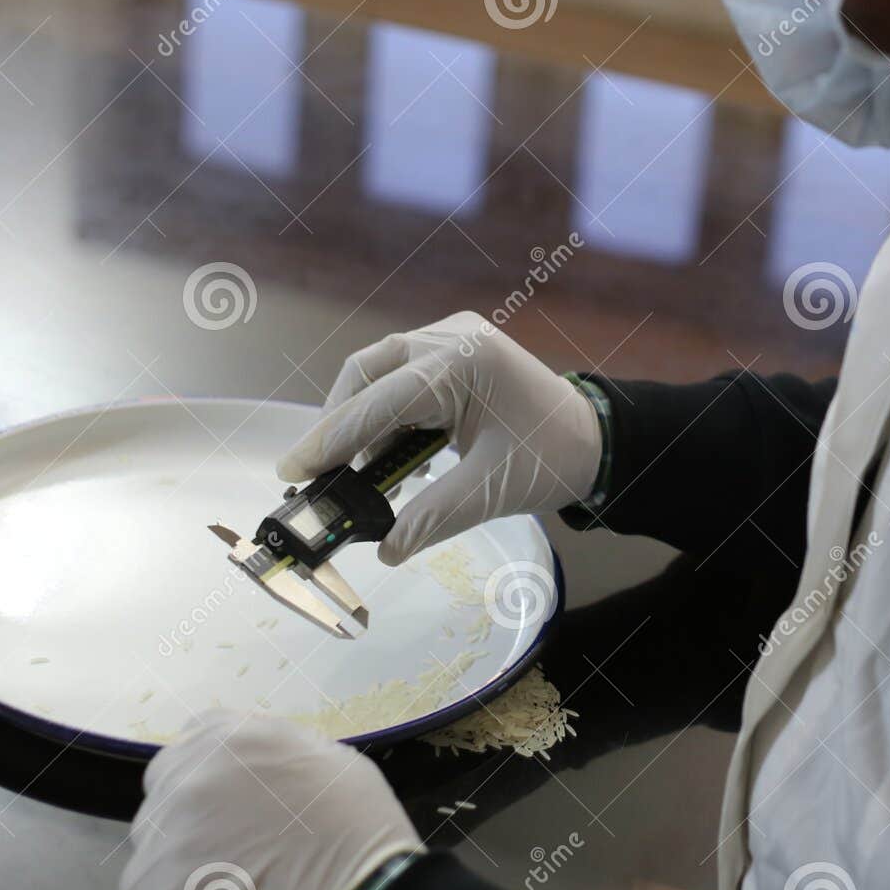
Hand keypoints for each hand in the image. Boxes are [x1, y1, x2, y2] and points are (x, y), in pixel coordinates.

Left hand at [119, 711, 418, 889]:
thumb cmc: (359, 835)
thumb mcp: (331, 763)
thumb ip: (278, 753)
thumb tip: (258, 765)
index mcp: (235, 738)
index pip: (197, 734)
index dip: (214, 766)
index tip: (230, 791)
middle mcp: (190, 776)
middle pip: (166, 784)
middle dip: (190, 808)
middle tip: (231, 842)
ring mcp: (165, 832)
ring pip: (154, 839)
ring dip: (180, 857)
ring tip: (230, 884)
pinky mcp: (149, 889)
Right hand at [277, 312, 602, 565]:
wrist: (596, 440)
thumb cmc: (553, 458)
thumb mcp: (491, 491)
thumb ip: (432, 518)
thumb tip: (383, 550)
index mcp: (463, 363)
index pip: (379, 400)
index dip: (331, 437)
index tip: (293, 469)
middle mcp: (450, 339)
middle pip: (367, 375)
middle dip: (339, 426)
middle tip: (317, 476)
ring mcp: (452, 341)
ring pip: (380, 376)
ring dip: (362, 424)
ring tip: (352, 478)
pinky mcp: (454, 355)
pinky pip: (402, 382)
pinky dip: (387, 420)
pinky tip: (386, 463)